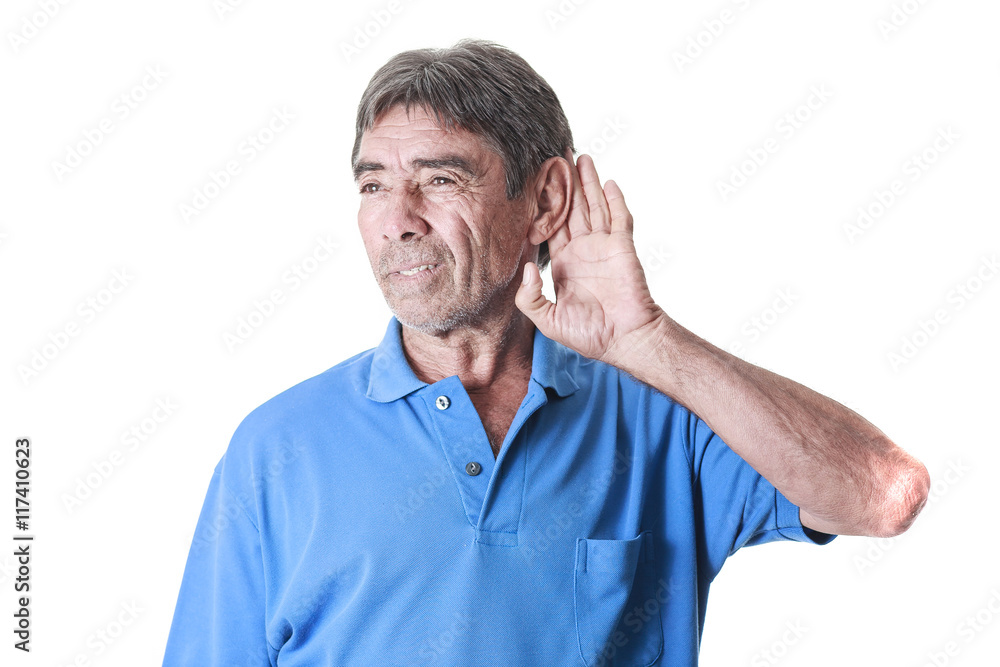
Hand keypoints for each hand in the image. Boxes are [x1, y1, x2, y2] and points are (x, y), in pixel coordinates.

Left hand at [515, 152, 665, 367]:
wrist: (625, 339)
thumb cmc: (590, 334)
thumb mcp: (548, 320)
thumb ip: (530, 298)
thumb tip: (527, 268)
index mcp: (564, 263)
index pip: (549, 226)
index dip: (542, 205)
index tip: (533, 183)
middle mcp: (582, 250)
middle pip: (571, 208)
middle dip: (564, 182)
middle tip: (556, 155)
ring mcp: (603, 246)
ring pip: (594, 206)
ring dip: (587, 182)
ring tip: (579, 156)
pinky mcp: (622, 247)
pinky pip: (619, 218)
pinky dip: (615, 199)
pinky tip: (607, 181)